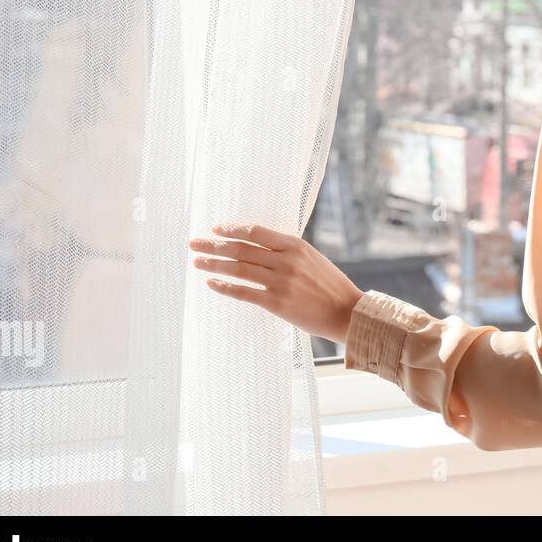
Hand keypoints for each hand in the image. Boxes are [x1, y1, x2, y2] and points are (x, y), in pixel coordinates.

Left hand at [189, 223, 363, 342]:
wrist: (346, 312)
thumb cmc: (330, 285)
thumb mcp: (312, 258)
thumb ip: (287, 251)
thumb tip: (258, 247)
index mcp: (295, 246)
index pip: (255, 232)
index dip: (232, 229)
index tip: (215, 229)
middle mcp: (286, 261)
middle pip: (241, 249)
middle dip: (214, 245)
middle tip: (194, 243)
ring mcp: (281, 283)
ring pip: (239, 269)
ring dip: (214, 264)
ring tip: (198, 262)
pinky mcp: (277, 303)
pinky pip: (243, 292)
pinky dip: (225, 287)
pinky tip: (212, 283)